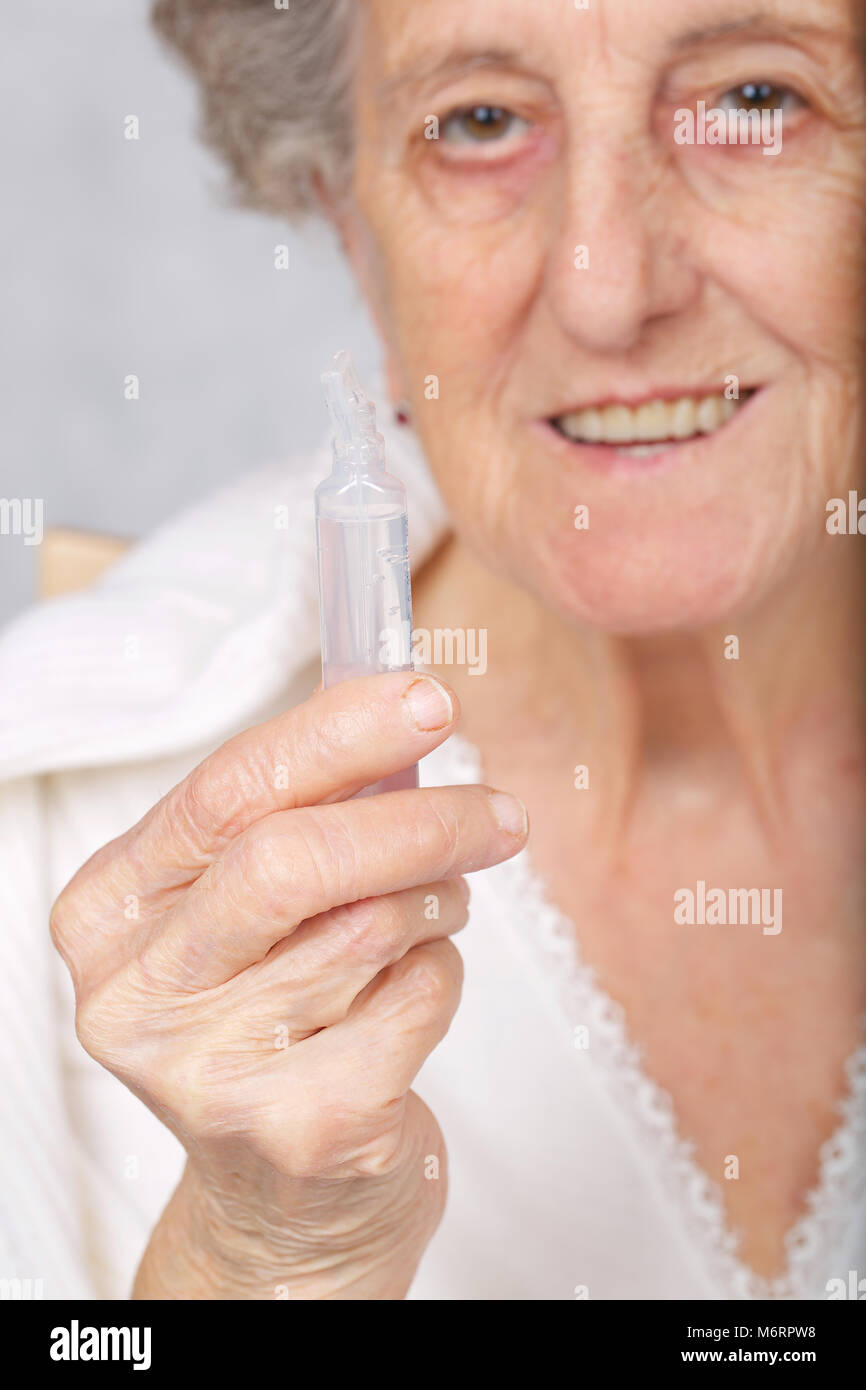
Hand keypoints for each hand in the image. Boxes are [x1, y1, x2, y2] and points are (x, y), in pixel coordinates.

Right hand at [49, 672, 527, 1298]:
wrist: (281, 1206)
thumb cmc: (273, 1025)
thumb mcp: (251, 914)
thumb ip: (300, 818)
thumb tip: (401, 724)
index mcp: (112, 911)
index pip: (225, 792)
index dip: (337, 734)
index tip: (426, 700)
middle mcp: (137, 995)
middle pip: (290, 860)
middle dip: (417, 820)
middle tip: (494, 812)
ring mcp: (210, 1072)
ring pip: (369, 925)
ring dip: (435, 902)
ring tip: (434, 911)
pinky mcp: (300, 1130)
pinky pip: (417, 996)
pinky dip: (440, 976)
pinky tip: (409, 998)